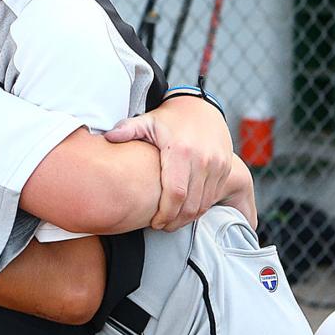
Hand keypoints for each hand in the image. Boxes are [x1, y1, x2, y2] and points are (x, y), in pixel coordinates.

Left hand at [105, 95, 232, 230]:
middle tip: (162, 227)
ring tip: (172, 221)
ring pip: (204, 203)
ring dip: (188, 217)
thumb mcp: (147, 121)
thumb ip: (128, 129)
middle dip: (175, 221)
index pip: (175, 194)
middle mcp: (203, 159)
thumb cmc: (169, 119)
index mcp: (181, 151)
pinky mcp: (226, 168)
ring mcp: (218, 165)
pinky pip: (214, 196)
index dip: (165, 214)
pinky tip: (186, 210)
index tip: (154, 223)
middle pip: (191, 204)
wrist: (200, 107)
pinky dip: (201, 207)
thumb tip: (108, 137)